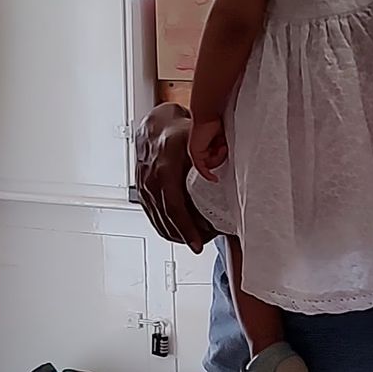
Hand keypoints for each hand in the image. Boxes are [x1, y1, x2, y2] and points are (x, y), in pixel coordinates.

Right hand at [134, 105, 207, 251]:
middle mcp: (150, 180)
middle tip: (206, 240)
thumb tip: (230, 175)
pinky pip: (155, 219)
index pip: (174, 206)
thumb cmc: (177, 133)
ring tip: (199, 237)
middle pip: (168, 220)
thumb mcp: (197, 141)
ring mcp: (143, 189)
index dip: (187, 228)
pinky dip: (169, 229)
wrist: (155, 128)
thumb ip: (211, 158)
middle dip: (188, 235)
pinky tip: (182, 232)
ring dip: (179, 234)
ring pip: (160, 223)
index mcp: (164, 168)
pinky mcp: (142, 195)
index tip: (198, 243)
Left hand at [188, 112, 227, 174]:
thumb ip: (224, 146)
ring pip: (209, 164)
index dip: (219, 160)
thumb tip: (229, 153)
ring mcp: (195, 150)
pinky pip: (201, 168)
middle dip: (220, 157)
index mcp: (204, 142)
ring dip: (218, 158)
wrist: (208, 113)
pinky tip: (214, 179)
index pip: (212, 157)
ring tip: (222, 145)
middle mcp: (198, 147)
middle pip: (211, 162)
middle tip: (225, 147)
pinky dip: (207, 174)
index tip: (227, 163)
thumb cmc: (217, 121)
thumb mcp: (223, 137)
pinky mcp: (195, 153)